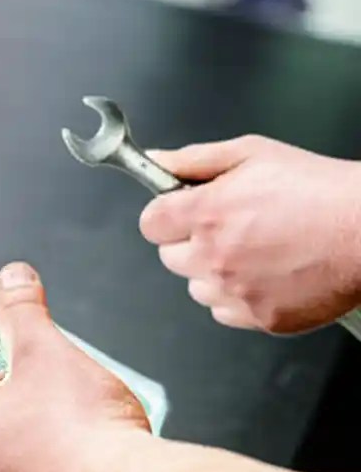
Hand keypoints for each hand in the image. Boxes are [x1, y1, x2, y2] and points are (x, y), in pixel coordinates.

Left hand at [140, 135, 360, 332]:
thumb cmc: (319, 189)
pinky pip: (225, 312)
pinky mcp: (260, 318)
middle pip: (170, 258)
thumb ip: (195, 160)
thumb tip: (155, 162)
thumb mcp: (254, 154)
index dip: (167, 215)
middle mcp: (215, 256)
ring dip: (214, 273)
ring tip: (255, 251)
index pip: (151, 224)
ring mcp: (236, 292)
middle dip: (191, 242)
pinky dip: (239, 298)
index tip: (184, 212)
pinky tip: (268, 274)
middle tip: (230, 228)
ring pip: (197, 288)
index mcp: (206, 214)